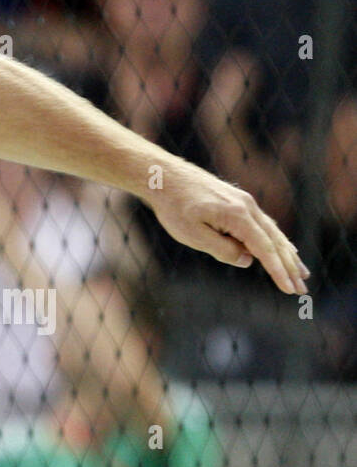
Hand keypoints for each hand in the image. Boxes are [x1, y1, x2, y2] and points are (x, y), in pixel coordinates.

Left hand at [146, 158, 308, 293]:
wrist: (164, 176)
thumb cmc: (174, 206)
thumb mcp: (193, 235)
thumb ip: (222, 250)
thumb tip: (248, 260)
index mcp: (238, 216)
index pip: (264, 249)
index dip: (278, 271)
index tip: (290, 289)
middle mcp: (247, 206)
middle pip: (275, 241)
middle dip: (290, 266)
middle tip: (302, 289)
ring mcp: (244, 201)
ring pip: (272, 231)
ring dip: (287, 253)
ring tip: (301, 272)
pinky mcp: (238, 200)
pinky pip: (263, 223)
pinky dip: (275, 238)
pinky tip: (282, 247)